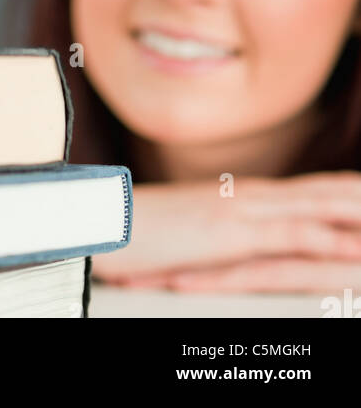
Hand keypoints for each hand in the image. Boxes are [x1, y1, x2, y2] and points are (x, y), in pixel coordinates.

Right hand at [92, 172, 360, 291]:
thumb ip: (225, 227)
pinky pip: (290, 238)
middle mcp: (252, 197)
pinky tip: (351, 249)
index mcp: (245, 195)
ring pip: (318, 209)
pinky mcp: (232, 234)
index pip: (313, 190)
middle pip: (326, 193)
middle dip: (360, 195)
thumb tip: (245, 237)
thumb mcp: (193, 229)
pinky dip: (326, 240)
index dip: (348, 191)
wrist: (104, 217)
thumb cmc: (140, 228)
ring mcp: (244, 212)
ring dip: (355, 213)